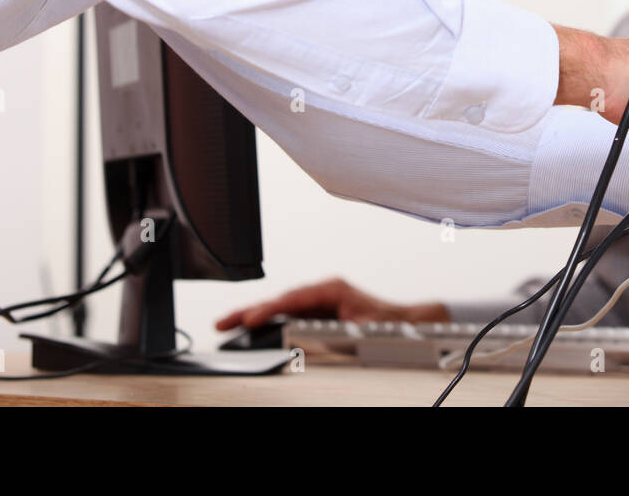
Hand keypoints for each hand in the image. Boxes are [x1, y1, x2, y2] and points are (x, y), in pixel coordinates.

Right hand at [214, 277, 449, 330]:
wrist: (405, 326)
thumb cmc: (387, 325)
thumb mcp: (362, 331)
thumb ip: (333, 335)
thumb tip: (303, 341)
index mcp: (332, 288)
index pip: (293, 298)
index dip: (270, 309)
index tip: (251, 319)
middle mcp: (322, 291)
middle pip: (280, 301)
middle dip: (250, 311)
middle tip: (223, 322)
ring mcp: (317, 302)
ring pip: (279, 309)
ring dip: (254, 317)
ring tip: (226, 325)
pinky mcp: (315, 314)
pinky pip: (286, 316)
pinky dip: (266, 322)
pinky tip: (249, 329)